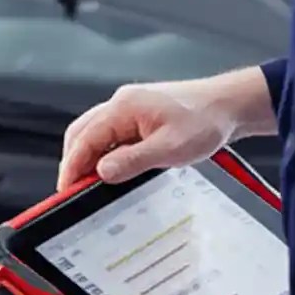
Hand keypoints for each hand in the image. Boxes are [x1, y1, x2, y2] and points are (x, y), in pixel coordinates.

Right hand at [57, 85, 232, 190]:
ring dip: (89, 158)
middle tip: (73, 190)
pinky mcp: (137, 116)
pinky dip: (104, 153)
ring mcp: (128, 108)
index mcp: (123, 107)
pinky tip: (112, 169)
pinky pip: (110, 135)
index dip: (71, 166)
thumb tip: (101, 173)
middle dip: (74, 162)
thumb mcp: (170, 148)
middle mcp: (120, 104)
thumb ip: (132, 161)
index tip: (65, 189)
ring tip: (90, 183)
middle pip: (81, 133)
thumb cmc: (206, 121)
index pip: (84, 138)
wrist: (230, 106)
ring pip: (94, 134)